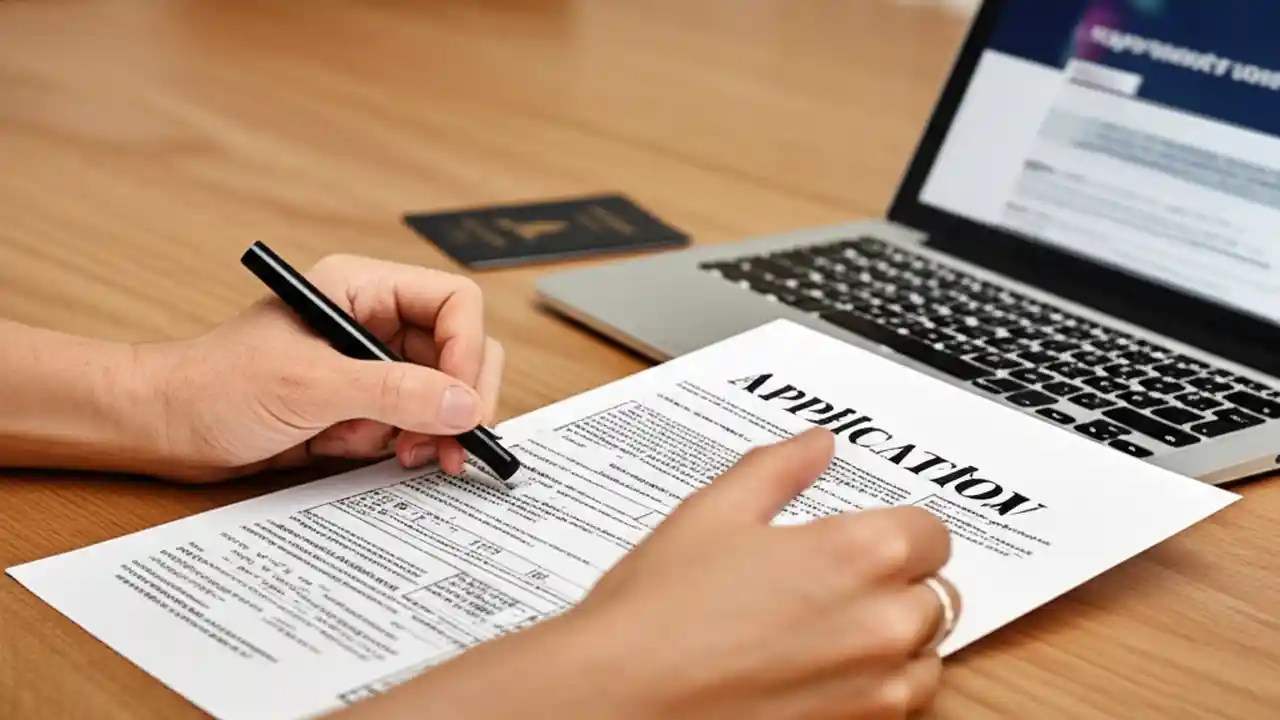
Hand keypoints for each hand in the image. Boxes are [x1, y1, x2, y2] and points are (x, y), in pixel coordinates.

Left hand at [140, 254, 502, 481]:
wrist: (165, 430)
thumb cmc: (215, 387)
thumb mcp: (310, 385)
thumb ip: (393, 391)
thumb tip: (464, 405)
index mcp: (363, 288)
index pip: (453, 303)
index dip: (466, 351)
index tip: (460, 404)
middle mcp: (374, 321)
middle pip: (458, 351)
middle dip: (456, 401)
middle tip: (451, 446)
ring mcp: (370, 365)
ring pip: (440, 395)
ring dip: (426, 430)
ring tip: (402, 455)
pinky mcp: (362, 405)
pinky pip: (411, 424)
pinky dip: (398, 445)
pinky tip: (356, 450)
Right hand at [347, 429, 958, 719]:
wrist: (619, 697)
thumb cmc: (658, 613)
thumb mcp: (714, 513)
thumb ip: (777, 469)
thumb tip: (814, 447)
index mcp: (860, 553)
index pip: (932, 532)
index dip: (898, 529)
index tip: (866, 535)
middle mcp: (883, 623)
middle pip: (936, 593)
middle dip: (896, 583)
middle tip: (837, 581)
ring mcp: (875, 688)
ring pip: (925, 654)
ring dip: (895, 638)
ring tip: (829, 628)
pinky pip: (900, 704)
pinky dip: (877, 685)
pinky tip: (820, 669)